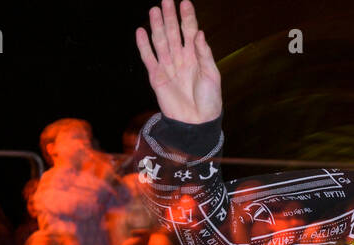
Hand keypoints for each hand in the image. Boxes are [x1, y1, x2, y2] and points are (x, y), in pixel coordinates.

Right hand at [136, 0, 221, 124]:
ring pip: (160, 41)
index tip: (185, 2)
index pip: (190, 32)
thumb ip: (204, 54)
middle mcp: (180, 58)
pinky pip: (148, 58)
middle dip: (170, 16)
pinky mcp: (156, 77)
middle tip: (166, 0)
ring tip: (154, 10)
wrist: (197, 122)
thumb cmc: (209, 101)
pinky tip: (141, 31)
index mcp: (195, 57)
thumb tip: (199, 32)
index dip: (187, 17)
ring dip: (157, 26)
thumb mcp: (212, 76)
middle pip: (173, 33)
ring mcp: (168, 66)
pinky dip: (144, 45)